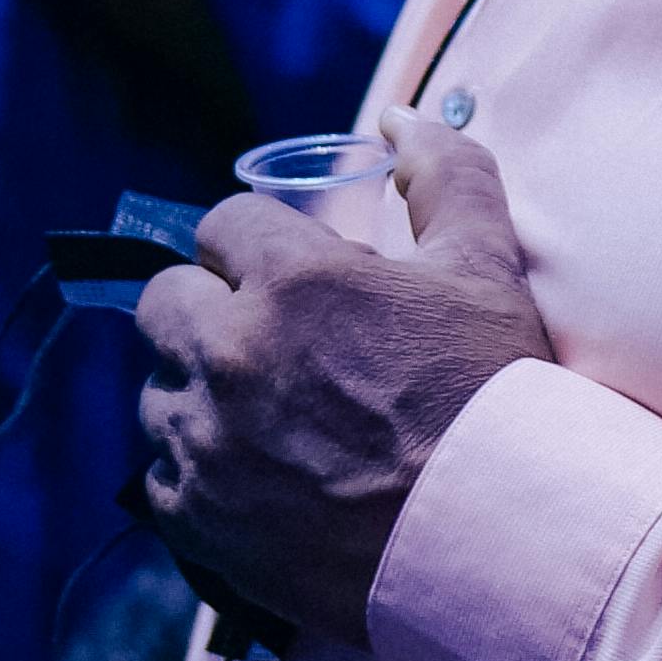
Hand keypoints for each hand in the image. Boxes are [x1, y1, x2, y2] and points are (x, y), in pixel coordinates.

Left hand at [131, 106, 552, 648]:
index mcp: (291, 279)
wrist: (503, 543)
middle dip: (210, 309)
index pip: (222, 226)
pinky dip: (196, 474)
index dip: (258, 248)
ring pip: (158, 389)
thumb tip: (402, 117)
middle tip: (272, 343)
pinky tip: (257, 478)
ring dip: (199, 392)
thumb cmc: (499, 397)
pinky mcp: (199, 521)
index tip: (293, 281)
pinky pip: (159, 478)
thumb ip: (446, 173)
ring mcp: (205, 442)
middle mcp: (230, 353)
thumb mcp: (487, 267)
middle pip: (164, 301)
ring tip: (268, 418)